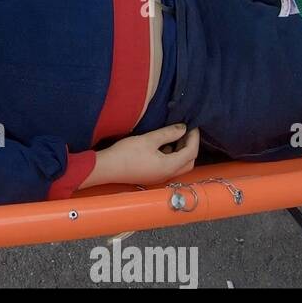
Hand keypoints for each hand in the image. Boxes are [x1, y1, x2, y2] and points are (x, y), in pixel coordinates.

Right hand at [85, 124, 199, 186]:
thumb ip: (168, 133)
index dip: (194, 138)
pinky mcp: (152, 176)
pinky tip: (163, 146)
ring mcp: (160, 177)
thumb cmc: (126, 153)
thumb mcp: (148, 140)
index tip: (192, 125)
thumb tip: (183, 128)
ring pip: (179, 165)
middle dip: (190, 146)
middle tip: (186, 132)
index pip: (191, 152)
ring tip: (175, 136)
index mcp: (170, 166)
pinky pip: (169, 167)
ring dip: (181, 152)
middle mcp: (168, 174)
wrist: (107, 168)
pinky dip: (172, 156)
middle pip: (189, 162)